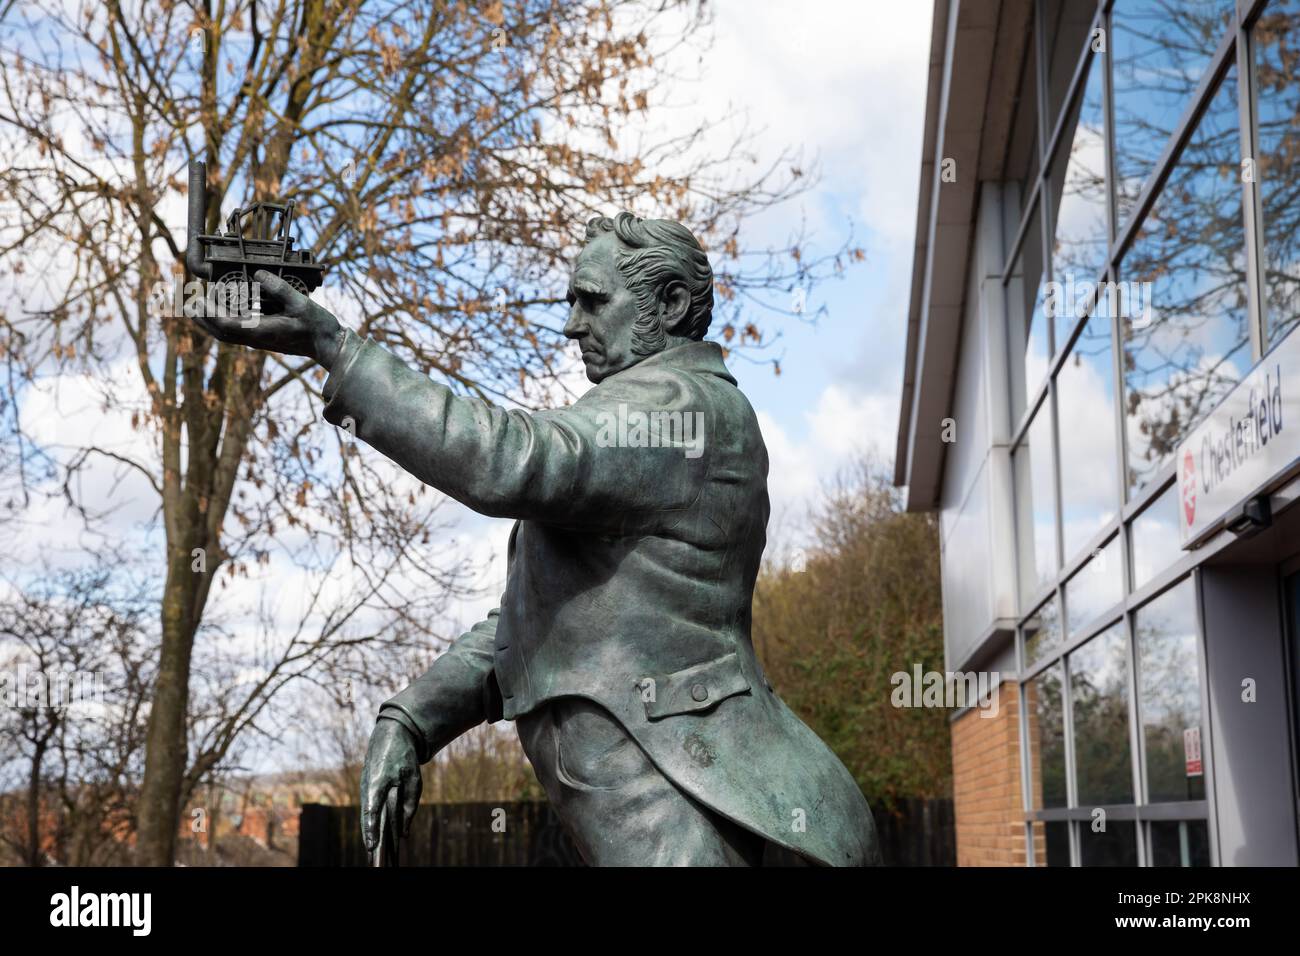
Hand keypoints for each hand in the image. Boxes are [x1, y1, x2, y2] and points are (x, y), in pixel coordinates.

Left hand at [186, 268, 344, 368]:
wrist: (326, 345)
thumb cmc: (317, 326)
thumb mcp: (302, 304)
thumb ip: (280, 288)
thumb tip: (258, 274)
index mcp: (262, 331)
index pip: (227, 324)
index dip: (209, 312)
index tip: (197, 299)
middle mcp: (256, 338)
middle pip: (220, 332)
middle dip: (202, 318)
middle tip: (186, 301)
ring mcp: (258, 339)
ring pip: (226, 333)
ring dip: (209, 320)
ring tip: (195, 305)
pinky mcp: (261, 337)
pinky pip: (235, 330)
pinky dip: (222, 319)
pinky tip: (220, 307)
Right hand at [360, 718, 422, 852]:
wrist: (391, 733)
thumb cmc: (404, 756)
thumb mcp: (414, 779)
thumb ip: (410, 804)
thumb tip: (405, 831)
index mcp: (377, 782)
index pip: (372, 810)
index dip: (371, 830)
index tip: (371, 846)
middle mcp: (367, 786)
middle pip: (366, 818)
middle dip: (369, 838)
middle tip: (373, 858)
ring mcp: (364, 787)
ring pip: (366, 815)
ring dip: (368, 833)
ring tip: (373, 855)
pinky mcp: (367, 787)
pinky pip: (368, 808)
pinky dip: (370, 824)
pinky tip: (374, 838)